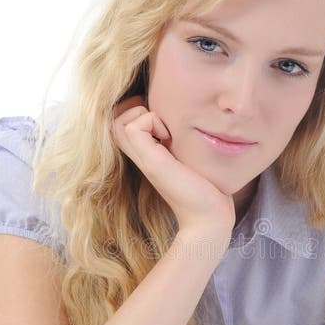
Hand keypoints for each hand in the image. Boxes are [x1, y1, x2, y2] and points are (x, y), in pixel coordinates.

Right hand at [112, 95, 236, 234]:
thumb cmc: (206, 187)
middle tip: (163, 124)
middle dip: (136, 108)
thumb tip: (184, 113)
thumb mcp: (187, 155)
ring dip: (143, 115)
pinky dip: (152, 122)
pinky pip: (134, 127)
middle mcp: (139, 156)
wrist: (210, 216)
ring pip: (118, 120)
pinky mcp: (151, 162)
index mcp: (145, 153)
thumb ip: (178, 140)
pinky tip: (170, 139)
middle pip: (114, 118)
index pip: (120, 120)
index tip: (163, 123)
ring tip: (166, 131)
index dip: (135, 111)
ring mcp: (142, 159)